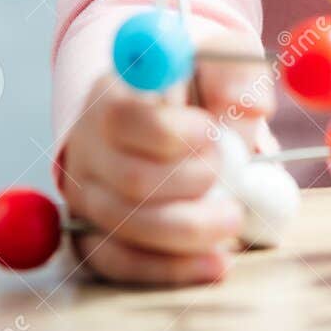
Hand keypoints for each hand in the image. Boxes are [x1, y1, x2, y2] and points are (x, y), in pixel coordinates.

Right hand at [59, 33, 277, 285]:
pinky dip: (169, 269)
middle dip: (190, 186)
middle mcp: (89, 145)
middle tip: (230, 179)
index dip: (170, 132)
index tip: (212, 133)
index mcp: (113, 93)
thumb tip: (244, 104)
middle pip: (130, 180)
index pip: (125, 117)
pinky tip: (212, 265)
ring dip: (188, 232)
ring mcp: (86, 193)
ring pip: (126, 226)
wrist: (171, 117)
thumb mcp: (220, 61)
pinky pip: (120, 262)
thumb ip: (236, 73)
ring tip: (233, 221)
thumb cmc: (197, 86)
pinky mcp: (92, 233)